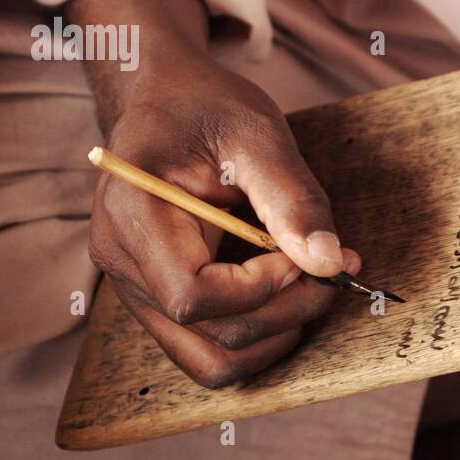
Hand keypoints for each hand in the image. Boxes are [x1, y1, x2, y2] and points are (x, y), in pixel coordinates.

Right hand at [74, 0, 358, 386]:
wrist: (162, 97)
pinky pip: (208, 345)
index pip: (195, 296)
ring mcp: (135, 288)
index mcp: (133, 215)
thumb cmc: (205, 105)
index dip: (264, 286)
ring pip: (209, 361)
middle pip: (208, 339)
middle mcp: (122, 263)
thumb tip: (329, 262)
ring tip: (316, 282)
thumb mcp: (258, 134)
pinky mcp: (158, 297)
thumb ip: (293, 199)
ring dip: (276, 335)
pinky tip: (290, 288)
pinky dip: (260, 330)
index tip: (306, 250)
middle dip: (287, 314)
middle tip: (337, 269)